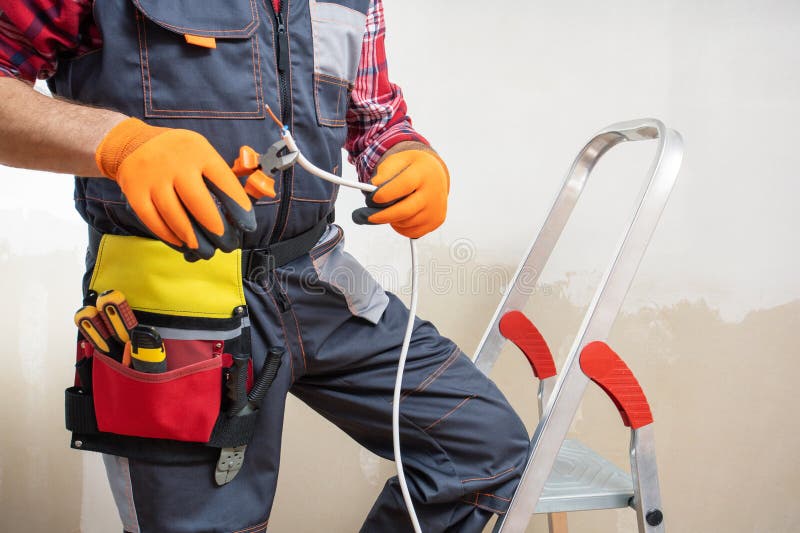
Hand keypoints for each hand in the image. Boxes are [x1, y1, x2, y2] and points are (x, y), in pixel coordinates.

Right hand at [95, 118, 255, 259]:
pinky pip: (153, 221)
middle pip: (199, 204)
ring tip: (206, 251)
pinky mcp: (134, 192)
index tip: (248, 226)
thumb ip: (221, 176)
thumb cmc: (180, 156)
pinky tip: (182, 244)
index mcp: (199, 152)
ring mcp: (152, 178)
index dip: (239, 207)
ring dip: (193, 239)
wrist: (133, 143)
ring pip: (175, 216)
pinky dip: (169, 237)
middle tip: (227, 246)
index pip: (224, 182)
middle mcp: (175, 163)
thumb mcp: (202, 152)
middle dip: (217, 230)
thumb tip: (241, 211)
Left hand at [352, 148, 449, 238]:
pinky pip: (411, 232)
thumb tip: (372, 189)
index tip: (371, 198)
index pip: (404, 186)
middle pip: (405, 210)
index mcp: (423, 172)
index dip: (385, 195)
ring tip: (388, 208)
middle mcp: (434, 192)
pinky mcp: (436, 221)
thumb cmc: (411, 168)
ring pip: (405, 223)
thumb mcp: (396, 162)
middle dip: (381, 215)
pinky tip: (399, 215)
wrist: (433, 174)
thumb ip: (383, 173)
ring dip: (391, 219)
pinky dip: (400, 226)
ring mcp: (436, 208)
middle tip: (365, 217)